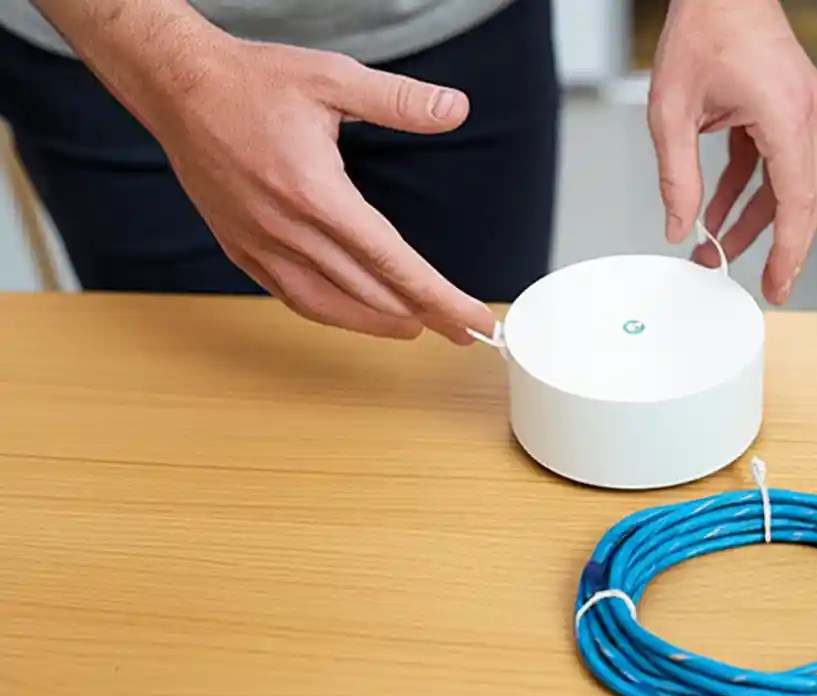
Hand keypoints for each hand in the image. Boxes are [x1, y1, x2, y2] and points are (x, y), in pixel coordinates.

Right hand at [137, 35, 493, 341]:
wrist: (177, 87)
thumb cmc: (251, 81)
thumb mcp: (333, 78)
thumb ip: (398, 100)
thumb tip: (454, 108)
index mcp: (316, 193)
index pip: (394, 262)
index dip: (440, 297)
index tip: (474, 319)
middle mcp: (286, 229)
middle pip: (370, 292)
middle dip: (425, 315)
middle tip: (465, 331)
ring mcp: (259, 244)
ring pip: (329, 305)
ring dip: (378, 323)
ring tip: (419, 328)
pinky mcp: (240, 248)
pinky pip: (292, 296)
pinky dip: (331, 312)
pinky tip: (355, 314)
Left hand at [648, 0, 816, 304]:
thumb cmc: (704, 27)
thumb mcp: (672, 111)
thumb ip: (677, 175)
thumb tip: (679, 222)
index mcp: (786, 115)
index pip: (798, 201)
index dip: (790, 250)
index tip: (780, 282)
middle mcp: (804, 114)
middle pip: (805, 200)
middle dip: (784, 246)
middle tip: (767, 283)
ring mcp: (801, 110)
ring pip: (792, 184)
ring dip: (759, 218)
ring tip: (722, 247)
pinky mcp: (787, 106)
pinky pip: (776, 162)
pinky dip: (752, 189)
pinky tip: (723, 210)